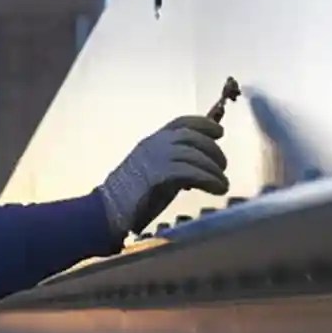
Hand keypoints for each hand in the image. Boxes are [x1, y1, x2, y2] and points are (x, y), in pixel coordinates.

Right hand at [96, 115, 228, 236]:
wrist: (108, 210)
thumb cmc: (130, 196)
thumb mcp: (153, 171)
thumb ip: (172, 164)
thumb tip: (199, 168)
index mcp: (152, 140)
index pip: (182, 122)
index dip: (204, 124)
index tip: (219, 132)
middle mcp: (154, 143)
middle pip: (193, 137)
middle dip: (213, 150)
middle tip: (223, 166)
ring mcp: (156, 157)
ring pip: (195, 154)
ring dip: (214, 168)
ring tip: (223, 182)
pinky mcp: (159, 175)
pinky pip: (192, 172)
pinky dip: (209, 180)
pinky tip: (217, 188)